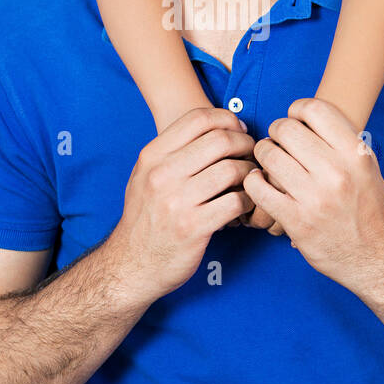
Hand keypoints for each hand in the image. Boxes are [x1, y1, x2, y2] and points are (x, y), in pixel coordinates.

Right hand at [111, 107, 255, 300]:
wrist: (131, 265)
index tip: (238, 130)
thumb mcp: (145, 176)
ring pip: (232, 170)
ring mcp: (177, 201)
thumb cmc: (145, 218)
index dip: (227, 119)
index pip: (198, 118)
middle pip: (220, 140)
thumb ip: (171, 152)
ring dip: (249, 172)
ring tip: (250, 179)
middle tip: (252, 154)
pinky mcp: (194, 227)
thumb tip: (215, 128)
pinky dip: (249, 200)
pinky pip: (236, 202)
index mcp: (152, 156)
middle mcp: (162, 174)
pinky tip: (246, 204)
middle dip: (245, 144)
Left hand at [241, 97, 383, 293]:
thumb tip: (308, 115)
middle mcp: (336, 173)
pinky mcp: (296, 221)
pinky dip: (253, 181)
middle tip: (278, 142)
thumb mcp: (368, 168)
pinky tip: (260, 182)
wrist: (377, 258)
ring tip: (268, 161)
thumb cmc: (370, 210)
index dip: (297, 109)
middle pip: (286, 129)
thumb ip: (342, 141)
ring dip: (263, 154)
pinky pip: (258, 188)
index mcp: (356, 154)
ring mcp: (315, 198)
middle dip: (276, 132)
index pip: (315, 109)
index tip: (294, 119)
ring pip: (268, 155)